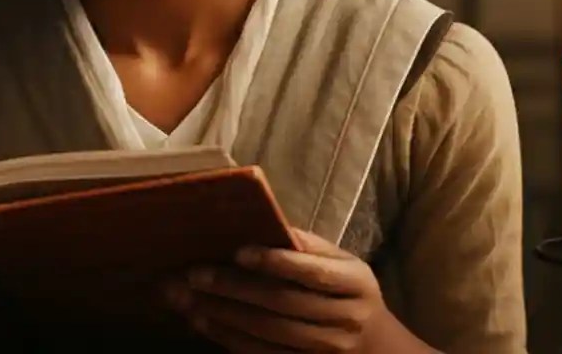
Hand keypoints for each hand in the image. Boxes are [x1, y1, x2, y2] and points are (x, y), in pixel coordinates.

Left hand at [164, 228, 386, 352]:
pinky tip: (203, 322)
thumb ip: (306, 246)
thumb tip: (260, 219)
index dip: (275, 262)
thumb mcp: (340, 262)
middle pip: (283, 303)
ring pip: (269, 332)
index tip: (238, 251)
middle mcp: (345, 318)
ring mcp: (326, 348)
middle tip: (194, 274)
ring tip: (188, 298)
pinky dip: (229, 338)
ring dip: (224, 315)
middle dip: (234, 288)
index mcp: (355, 282)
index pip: (313, 272)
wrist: (373, 344)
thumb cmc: (345, 289)